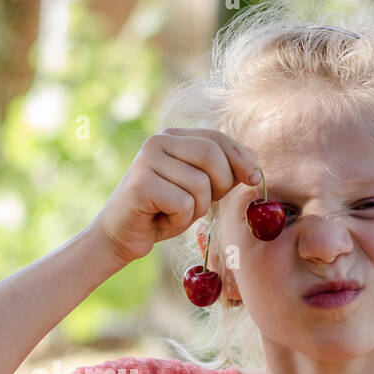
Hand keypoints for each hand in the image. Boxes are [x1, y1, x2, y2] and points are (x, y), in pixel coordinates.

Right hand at [89, 127, 259, 268]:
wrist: (119, 237)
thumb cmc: (161, 213)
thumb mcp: (197, 189)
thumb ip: (221, 171)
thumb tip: (254, 158)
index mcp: (172, 137)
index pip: (217, 138)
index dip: (241, 158)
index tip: (254, 178)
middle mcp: (158, 142)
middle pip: (212, 156)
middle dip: (220, 185)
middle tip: (203, 204)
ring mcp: (147, 161)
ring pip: (200, 185)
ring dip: (196, 209)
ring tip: (174, 213)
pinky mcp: (141, 184)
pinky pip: (183, 204)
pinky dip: (179, 220)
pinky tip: (161, 220)